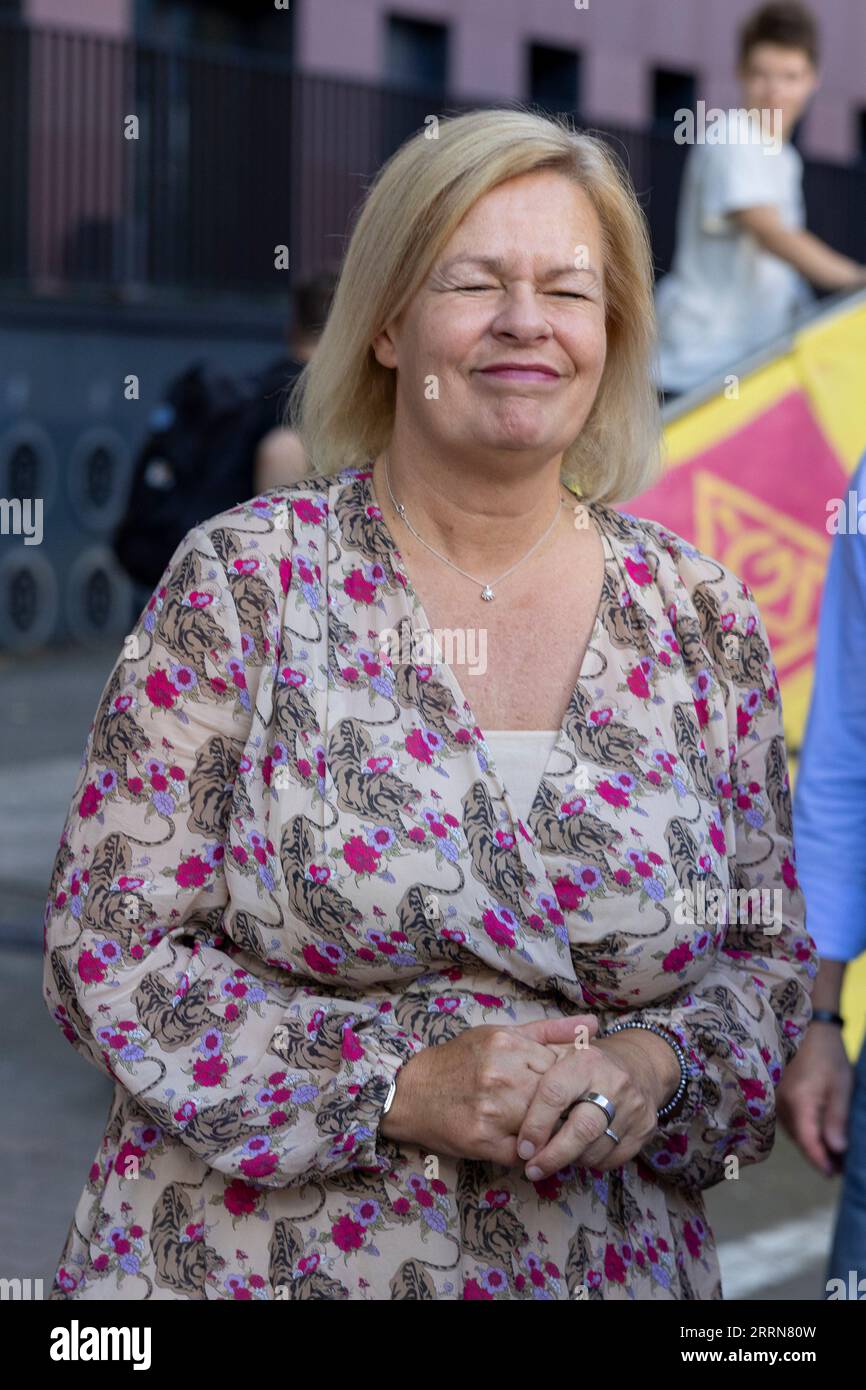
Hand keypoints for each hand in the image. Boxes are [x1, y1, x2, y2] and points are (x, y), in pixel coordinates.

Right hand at [380, 1013, 599, 1163]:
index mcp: (509, 1046)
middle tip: (572, 1116)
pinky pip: (525, 1154)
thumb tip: (596, 1024)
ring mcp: (493, 1111)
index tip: (576, 1090)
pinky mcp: (483, 1142)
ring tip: (552, 1132)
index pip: (564, 1067)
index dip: (573, 1082)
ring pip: (545, 1128)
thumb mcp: (499, 1034)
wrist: (410, 1092)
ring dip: (552, 1134)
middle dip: (567, 1110)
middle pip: (557, 1099)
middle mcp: (503, 1076)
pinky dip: (533, 1154)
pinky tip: (530, 1147)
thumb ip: (549, 1031)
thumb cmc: (458, 1061)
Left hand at [515, 1030, 679, 1180]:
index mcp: (586, 1060)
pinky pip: (611, 1159)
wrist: (639, 1067)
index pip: (554, 1095)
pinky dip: (590, 1162)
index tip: (522, 1147)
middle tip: (532, 1168)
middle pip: (581, 1129)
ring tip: (553, 1158)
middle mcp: (614, 1083)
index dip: (535, 1125)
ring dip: (569, 1160)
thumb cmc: (586, 1063)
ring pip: (595, 1149)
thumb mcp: (560, 1050)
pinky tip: (578, 1154)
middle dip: (552, 1155)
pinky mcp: (644, 1130)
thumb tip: (499, 1086)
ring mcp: (633, 1108)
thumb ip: (531, 1064)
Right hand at [777, 1023, 852, 1176]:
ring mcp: (776, 1100)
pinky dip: (803, 1130)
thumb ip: (837, 1119)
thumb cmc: (829, 1056)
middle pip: (799, 1140)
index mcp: (799, 1103)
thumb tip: (837, 1151)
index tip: (834, 1175)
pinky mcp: (777, 1095)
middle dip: (818, 1155)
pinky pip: (790, 1121)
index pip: (808, 1142)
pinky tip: (818, 1132)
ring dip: (810, 1143)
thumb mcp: (841, 1087)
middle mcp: (781, 1105)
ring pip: (793, 1132)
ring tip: (833, 1153)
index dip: (821, 1161)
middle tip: (840, 1168)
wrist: (810, 1027)